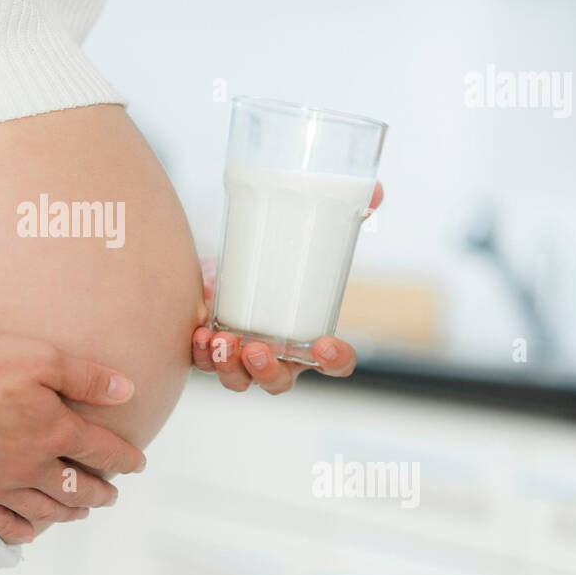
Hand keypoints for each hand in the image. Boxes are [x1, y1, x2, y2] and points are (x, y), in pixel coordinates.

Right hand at [0, 336, 145, 544]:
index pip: (102, 451)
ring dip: (69, 512)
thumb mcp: (40, 358)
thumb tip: (127, 391)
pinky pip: (2, 523)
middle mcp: (34, 468)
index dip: (125, 458)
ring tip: (81, 512)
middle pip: (78, 488)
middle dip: (100, 492)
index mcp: (56, 433)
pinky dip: (20, 531)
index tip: (137, 464)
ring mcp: (1, 487)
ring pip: (45, 509)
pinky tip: (29, 533)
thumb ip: (86, 377)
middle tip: (111, 495)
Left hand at [192, 181, 382, 393]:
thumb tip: (374, 192)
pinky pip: (205, 363)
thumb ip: (345, 214)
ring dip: (229, 367)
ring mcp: (241, 357)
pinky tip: (201, 334)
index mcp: (310, 340)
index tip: (325, 345)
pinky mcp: (209, 348)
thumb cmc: (278, 255)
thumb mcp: (306, 236)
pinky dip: (201, 353)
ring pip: (238, 379)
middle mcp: (277, 356)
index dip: (335, 360)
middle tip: (256, 348)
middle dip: (268, 371)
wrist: (227, 255)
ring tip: (221, 341)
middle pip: (278, 382)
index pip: (335, 363)